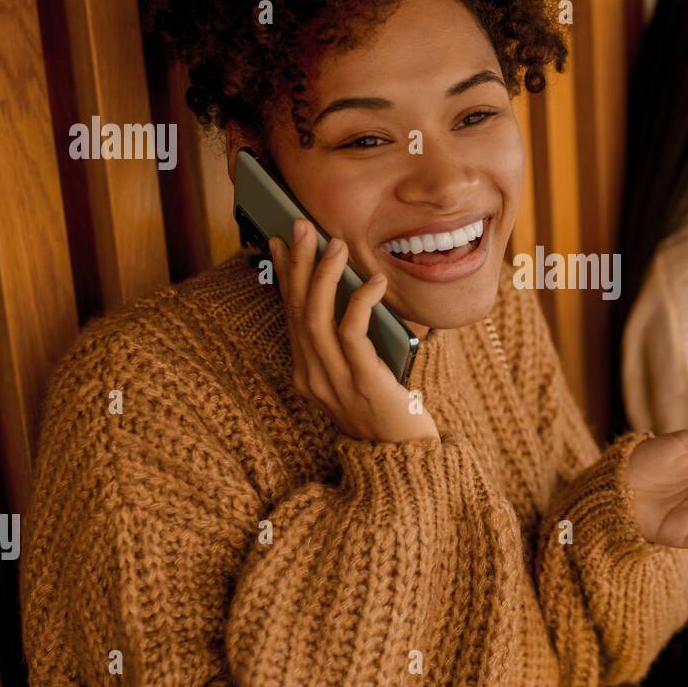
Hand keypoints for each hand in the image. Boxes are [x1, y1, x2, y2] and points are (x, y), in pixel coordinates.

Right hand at [270, 219, 438, 442]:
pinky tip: (373, 282)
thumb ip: (353, 342)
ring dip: (325, 275)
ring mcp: (335, 382)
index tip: (282, 241)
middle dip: (298, 263)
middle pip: (298, 310)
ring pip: (317, 318)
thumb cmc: (390, 413)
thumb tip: (358, 291)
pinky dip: (360, 303)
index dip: (286, 276)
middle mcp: (313, 378)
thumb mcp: (362, 374)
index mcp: (308, 374)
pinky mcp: (364, 383)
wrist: (405, 462)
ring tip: (335, 243)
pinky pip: (352, 335)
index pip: (291, 315)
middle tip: (300, 225)